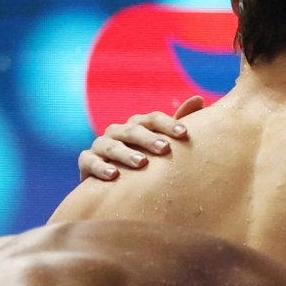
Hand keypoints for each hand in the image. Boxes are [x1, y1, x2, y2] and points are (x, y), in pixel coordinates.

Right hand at [76, 96, 204, 180]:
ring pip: (111, 144)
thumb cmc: (146, 163)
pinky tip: (114, 175)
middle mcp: (118, 131)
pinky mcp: (87, 162)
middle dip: (148, 139)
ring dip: (126, 153)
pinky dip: (100, 167)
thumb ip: (178, 125)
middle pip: (133, 130)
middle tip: (164, 149)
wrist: (115, 187)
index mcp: (138, 125)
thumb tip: (199, 98)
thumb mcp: (161, 145)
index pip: (153, 119)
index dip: (168, 123)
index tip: (184, 133)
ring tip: (141, 163)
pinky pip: (90, 161)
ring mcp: (101, 145)